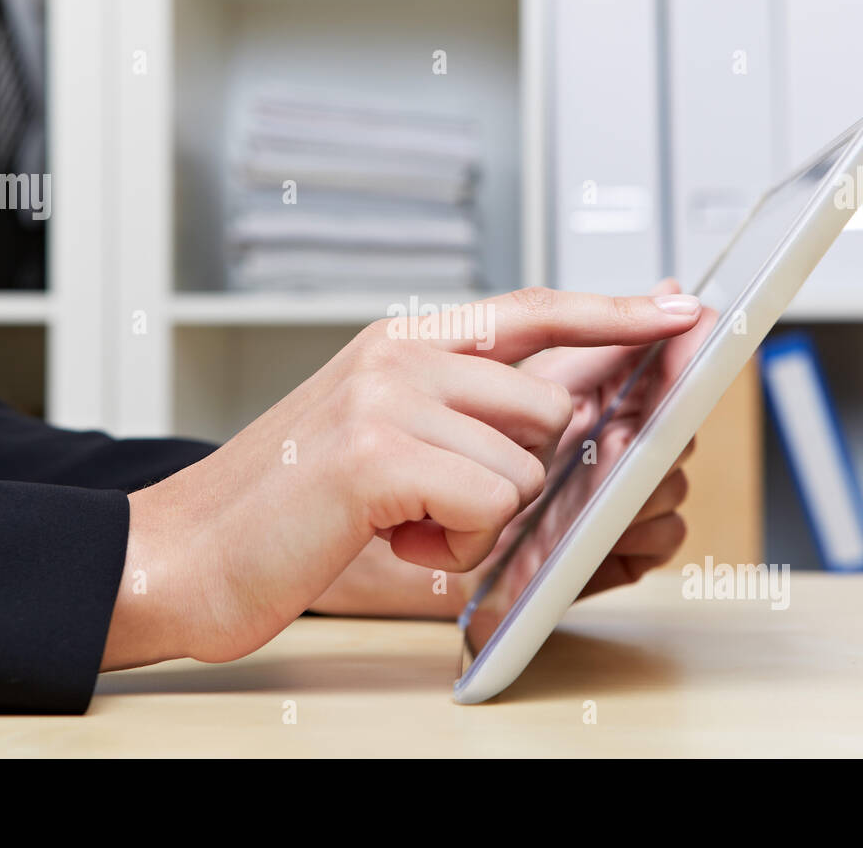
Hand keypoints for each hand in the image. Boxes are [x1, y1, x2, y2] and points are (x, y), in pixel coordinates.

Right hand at [309, 279, 713, 620]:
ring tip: (402, 523)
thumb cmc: (286, 508)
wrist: (183, 552)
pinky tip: (392, 540)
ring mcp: (388, 396)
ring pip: (527, 463)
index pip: (532, 310)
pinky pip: (490, 504)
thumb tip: (566, 414)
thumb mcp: (378, 434)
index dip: (613, 312)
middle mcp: (400, 353)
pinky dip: (455, 546)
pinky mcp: (377, 453)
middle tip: (445, 504)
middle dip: (524, 474)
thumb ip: (461, 411)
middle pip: (552, 404)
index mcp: (402, 342)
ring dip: (480, 520)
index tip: (679, 310)